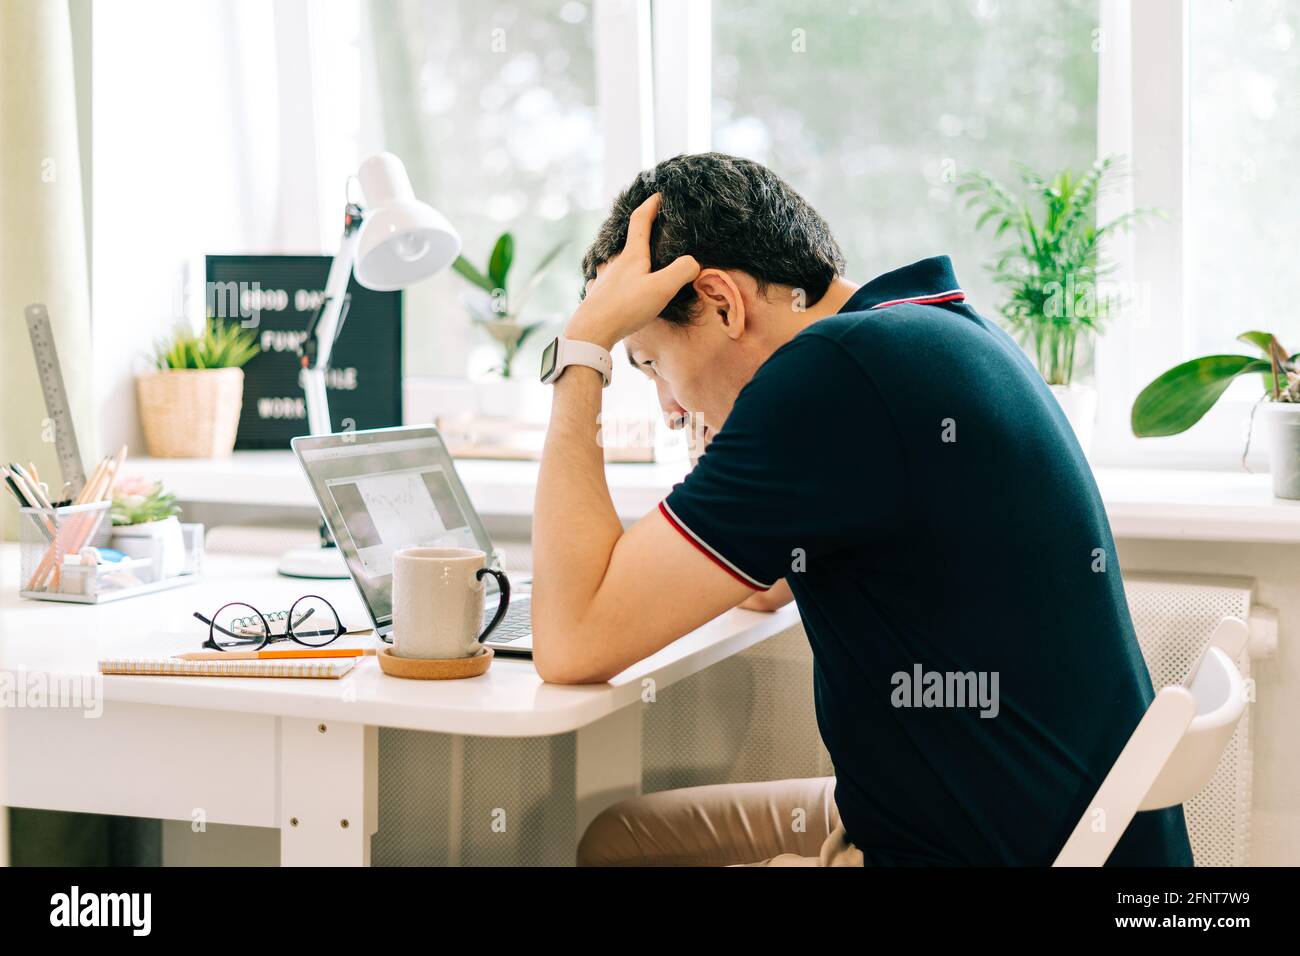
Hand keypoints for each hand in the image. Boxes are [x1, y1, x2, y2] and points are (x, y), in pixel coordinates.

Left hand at [565, 193, 699, 349]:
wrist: (591, 331)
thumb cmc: (626, 307)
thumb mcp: (662, 289)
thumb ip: (682, 271)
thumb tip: (694, 262)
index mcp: (631, 255)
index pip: (640, 220)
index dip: (651, 205)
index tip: (659, 194)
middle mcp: (614, 262)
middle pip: (627, 240)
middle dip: (638, 233)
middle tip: (650, 231)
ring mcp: (602, 277)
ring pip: (613, 260)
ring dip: (624, 257)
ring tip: (633, 261)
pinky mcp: (595, 294)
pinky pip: (603, 280)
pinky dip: (611, 278)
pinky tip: (611, 285)